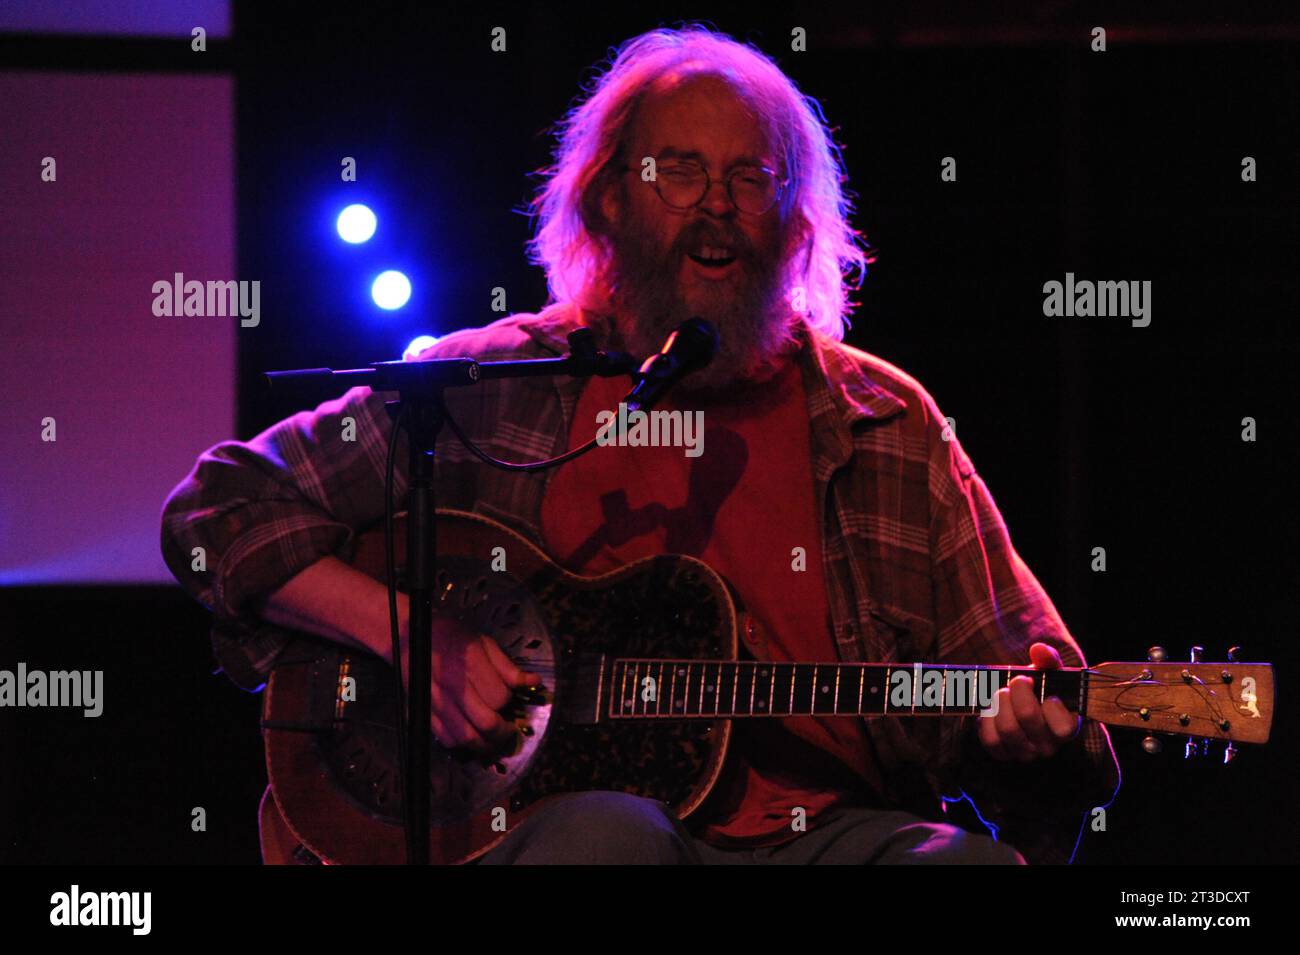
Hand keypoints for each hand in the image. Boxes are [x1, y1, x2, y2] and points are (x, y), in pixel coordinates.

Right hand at [397, 614, 542, 754]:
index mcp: (471, 664)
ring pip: (467, 738)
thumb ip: (507, 666)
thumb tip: (533, 682)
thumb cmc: (449, 635)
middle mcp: (454, 686)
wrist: (409, 637)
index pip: (500, 697)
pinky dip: (463, 746)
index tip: (511, 700)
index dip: (510, 702)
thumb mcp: (482, 641)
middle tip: (509, 731)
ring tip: (494, 740)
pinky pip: (446, 739)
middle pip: (486, 723)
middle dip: (504, 733)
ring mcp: (437, 702)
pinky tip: (471, 738)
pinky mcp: (424, 712)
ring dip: (486, 745)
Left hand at [977, 642, 1080, 760]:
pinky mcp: (1004, 754)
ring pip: (1007, 729)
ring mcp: (1025, 753)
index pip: (1064, 727)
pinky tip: (991, 709)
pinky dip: (986, 720)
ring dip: (1000, 703)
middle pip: (1028, 717)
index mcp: (1067, 728)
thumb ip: (1049, 659)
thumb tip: (1038, 649)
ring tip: (1002, 693)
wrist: (1025, 706)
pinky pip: (990, 740)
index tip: (1044, 690)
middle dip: (1018, 690)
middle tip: (1018, 681)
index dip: (1051, 704)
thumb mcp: (1050, 673)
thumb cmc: (1042, 690)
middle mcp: (1048, 746)